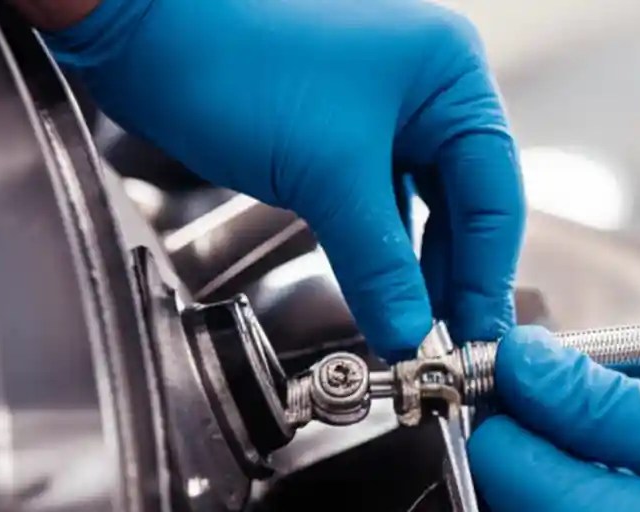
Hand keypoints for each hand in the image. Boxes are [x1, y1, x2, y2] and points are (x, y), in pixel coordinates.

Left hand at [44, 0, 523, 358]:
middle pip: (465, 204)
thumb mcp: (326, 175)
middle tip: (450, 347)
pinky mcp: (340, 137)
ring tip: (416, 333)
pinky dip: (381, 254)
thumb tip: (410, 334)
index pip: (494, 191)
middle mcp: (427, 89)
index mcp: (448, 74)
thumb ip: (378, 264)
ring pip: (420, 211)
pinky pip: (378, 206)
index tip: (476, 337)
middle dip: (454, 278)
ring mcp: (383, 113)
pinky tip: (383, 297)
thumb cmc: (236, 64)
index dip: (488, 274)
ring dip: (416, 273)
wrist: (144, 37)